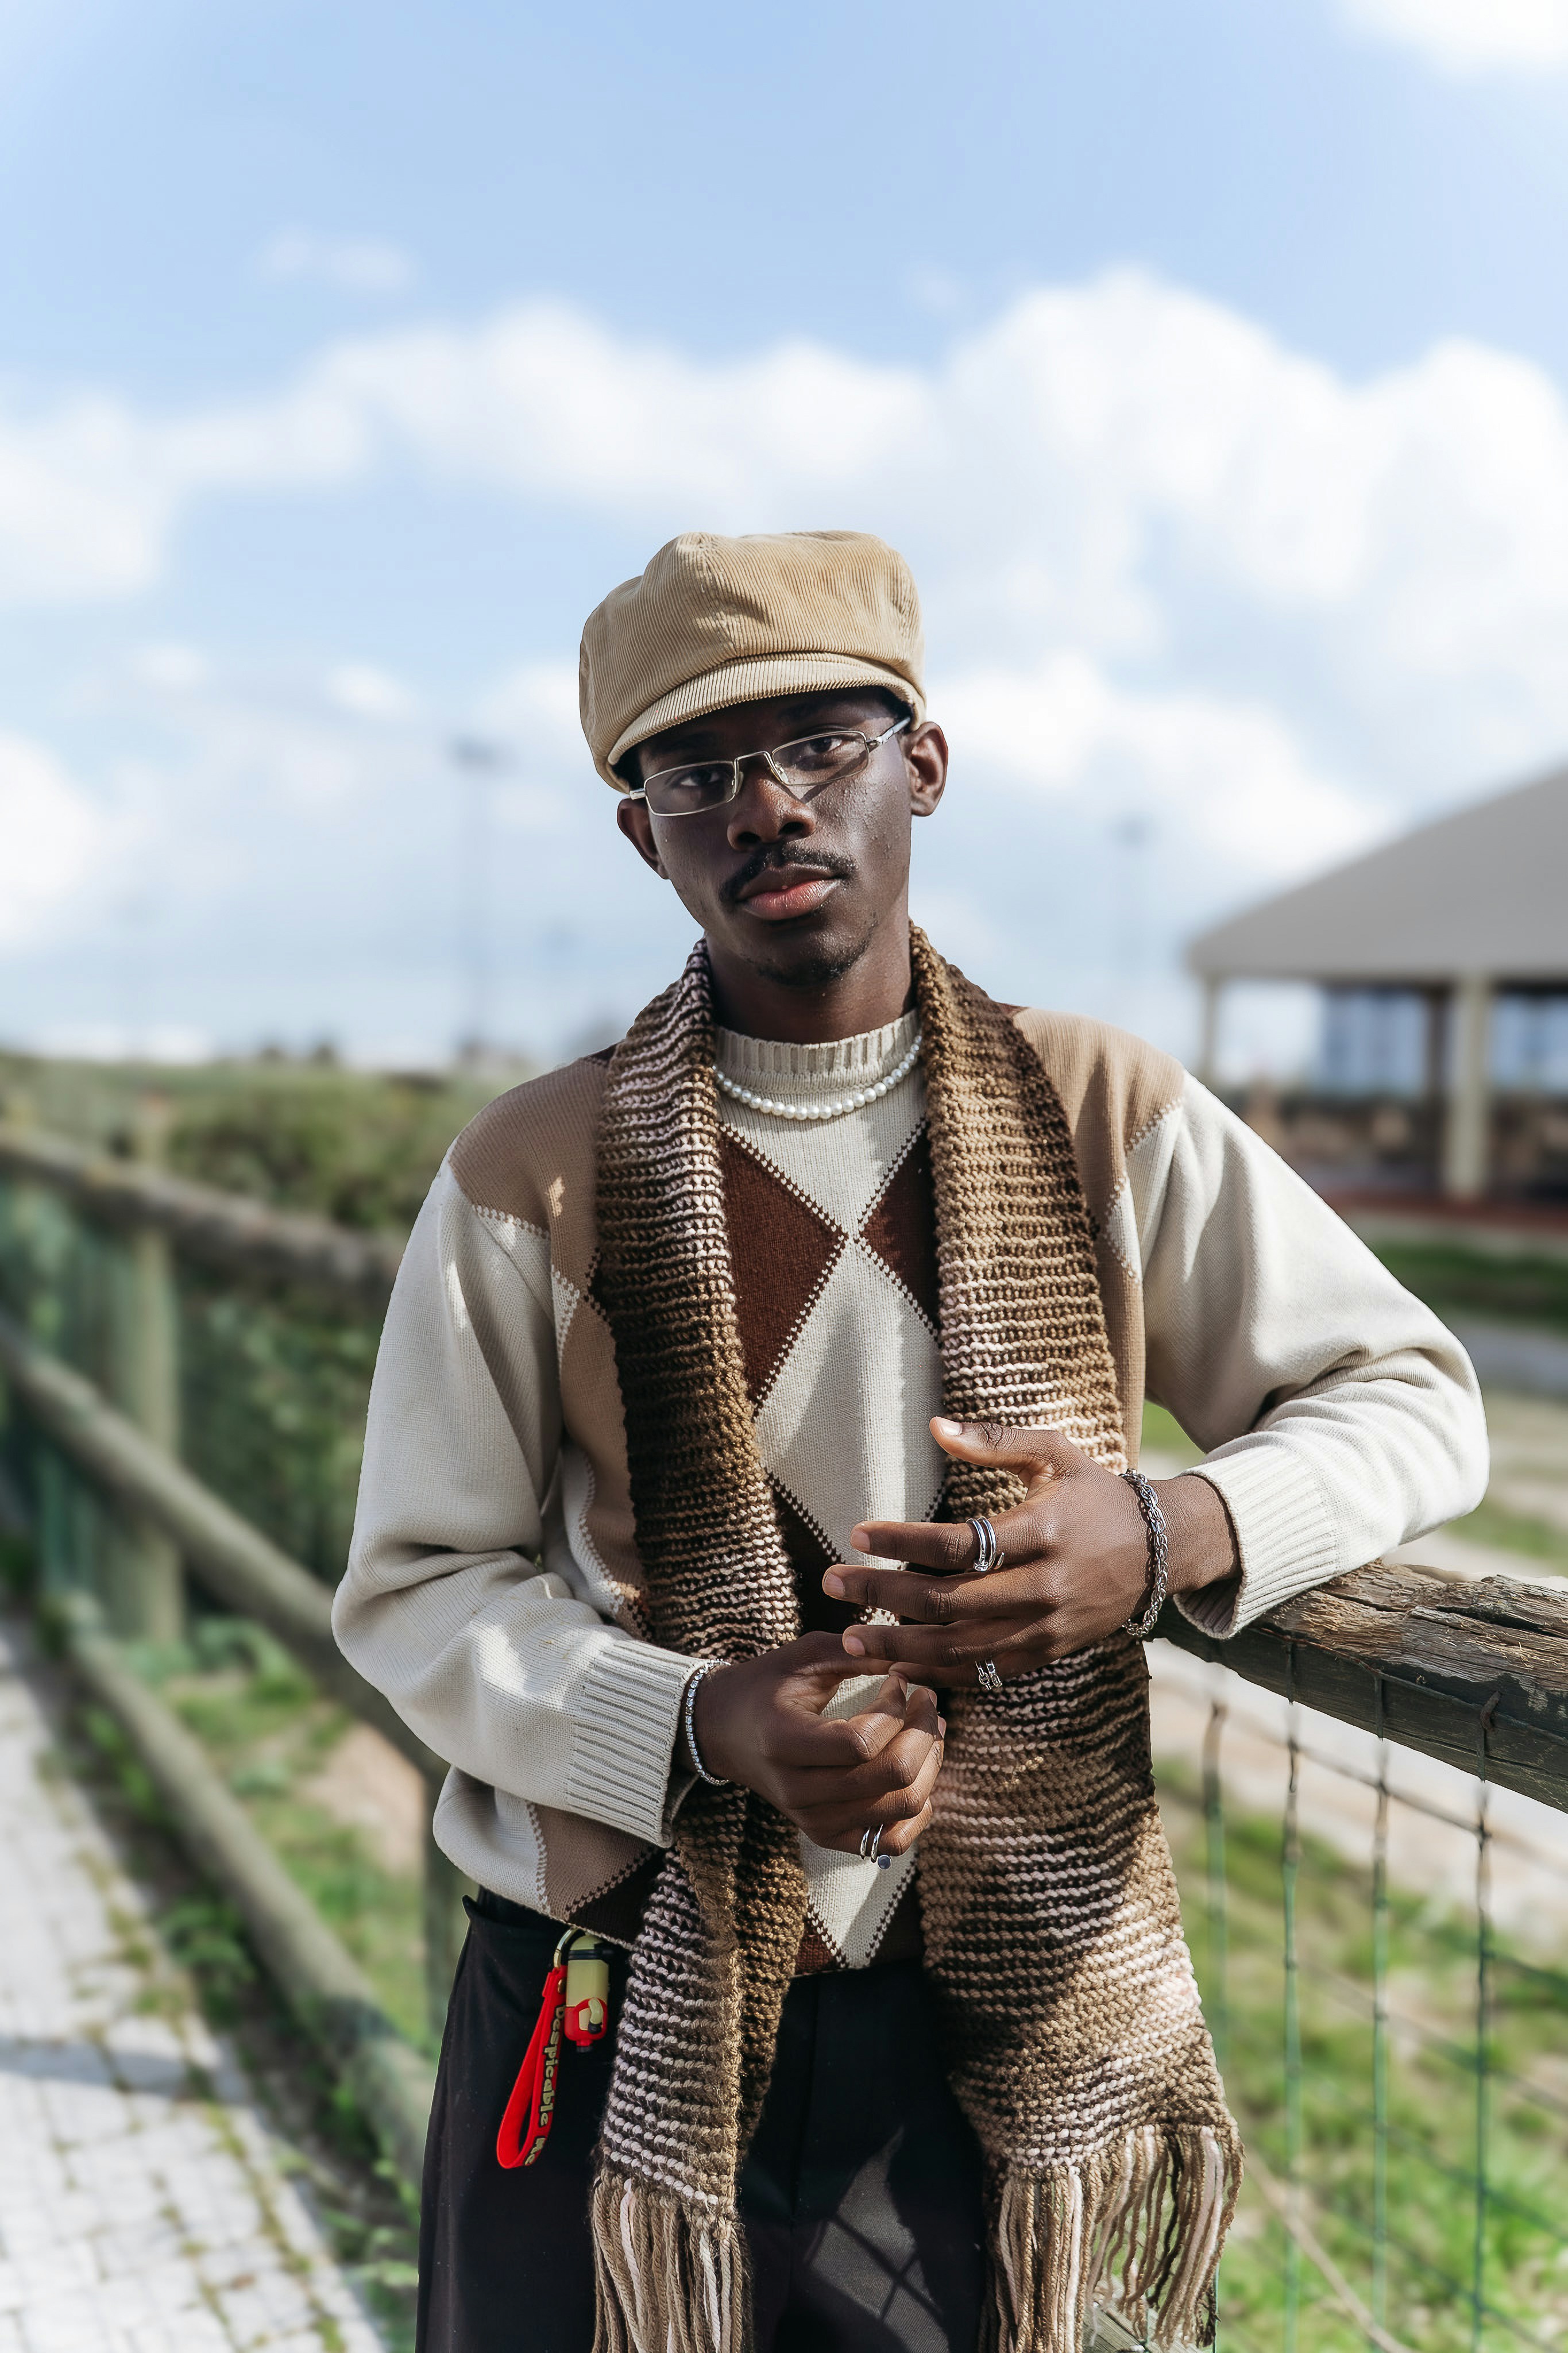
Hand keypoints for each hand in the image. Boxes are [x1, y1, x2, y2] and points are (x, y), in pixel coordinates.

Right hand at [689, 1632, 946, 1857]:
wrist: (726, 1732)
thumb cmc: (767, 1685)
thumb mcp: (804, 1656)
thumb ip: (856, 1653)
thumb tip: (916, 1658)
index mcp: (783, 1741)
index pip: (861, 1743)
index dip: (895, 1709)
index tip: (899, 1680)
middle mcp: (797, 1791)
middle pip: (891, 1777)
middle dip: (924, 1732)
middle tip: (926, 1701)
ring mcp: (812, 1820)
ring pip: (900, 1807)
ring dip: (929, 1765)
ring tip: (928, 1729)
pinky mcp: (825, 1835)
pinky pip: (890, 1840)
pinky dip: (916, 1809)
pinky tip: (917, 1773)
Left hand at [821, 1416, 1238, 1684]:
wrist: (1159, 1550)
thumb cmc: (1095, 1493)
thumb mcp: (1055, 1453)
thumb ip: (995, 1439)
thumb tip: (934, 1425)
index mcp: (1042, 1531)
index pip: (958, 1544)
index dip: (903, 1542)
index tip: (857, 1533)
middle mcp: (1043, 1586)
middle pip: (949, 1601)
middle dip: (883, 1596)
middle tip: (832, 1585)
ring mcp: (1046, 1627)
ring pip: (960, 1649)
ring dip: (899, 1648)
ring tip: (847, 1639)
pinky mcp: (1046, 1654)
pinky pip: (983, 1674)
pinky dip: (938, 1675)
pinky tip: (897, 1667)